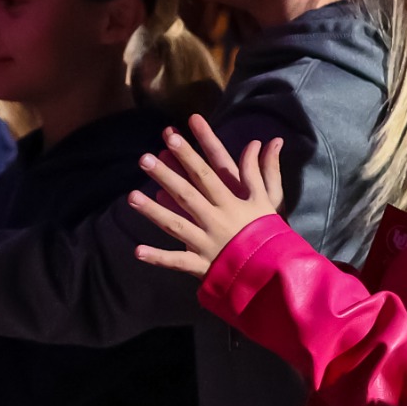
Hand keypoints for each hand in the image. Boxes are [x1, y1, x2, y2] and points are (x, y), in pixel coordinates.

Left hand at [129, 115, 286, 277]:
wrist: (275, 269)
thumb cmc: (269, 230)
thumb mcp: (267, 199)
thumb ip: (262, 170)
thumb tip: (267, 141)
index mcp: (231, 201)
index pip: (207, 172)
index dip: (189, 154)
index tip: (172, 136)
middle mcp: (216, 219)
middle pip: (187, 194)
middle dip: (166, 176)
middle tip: (144, 159)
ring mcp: (207, 242)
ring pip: (176, 224)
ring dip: (154, 211)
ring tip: (131, 197)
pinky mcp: (202, 264)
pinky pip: (177, 261)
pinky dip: (158, 257)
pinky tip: (137, 251)